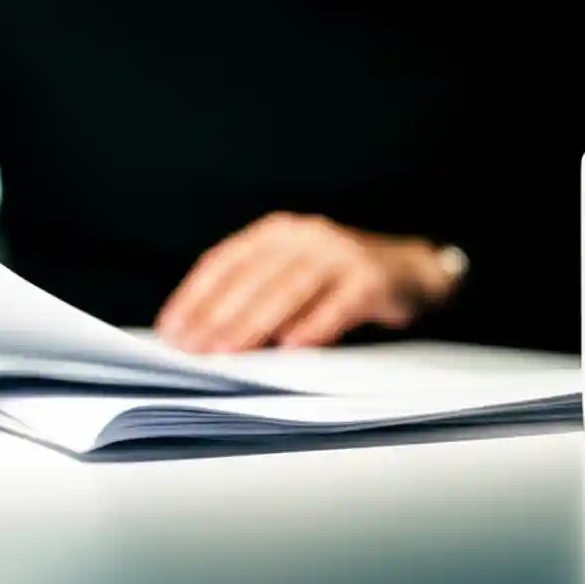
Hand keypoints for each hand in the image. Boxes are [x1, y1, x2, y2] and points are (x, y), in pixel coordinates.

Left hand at [154, 212, 458, 352]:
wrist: (412, 272)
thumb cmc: (339, 280)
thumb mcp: (294, 273)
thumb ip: (256, 292)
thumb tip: (202, 334)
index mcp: (278, 232)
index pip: (225, 262)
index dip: (195, 296)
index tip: (172, 328)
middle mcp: (306, 236)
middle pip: (253, 278)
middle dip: (218, 316)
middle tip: (193, 348)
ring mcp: (339, 254)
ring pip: (288, 290)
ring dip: (255, 323)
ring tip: (228, 351)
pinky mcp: (370, 278)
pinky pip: (337, 305)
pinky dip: (313, 326)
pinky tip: (291, 347)